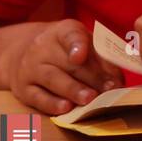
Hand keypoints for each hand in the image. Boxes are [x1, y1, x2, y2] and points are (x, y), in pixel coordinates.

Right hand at [0, 19, 124, 114]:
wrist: (26, 56)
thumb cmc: (66, 52)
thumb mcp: (84, 46)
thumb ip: (102, 60)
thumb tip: (117, 82)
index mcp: (61, 32)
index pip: (70, 35)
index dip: (76, 45)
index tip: (80, 57)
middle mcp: (42, 48)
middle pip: (68, 63)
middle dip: (92, 77)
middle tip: (109, 89)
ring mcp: (31, 68)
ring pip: (53, 79)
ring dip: (73, 90)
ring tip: (89, 98)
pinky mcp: (24, 90)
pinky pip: (38, 97)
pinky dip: (52, 104)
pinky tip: (66, 108)